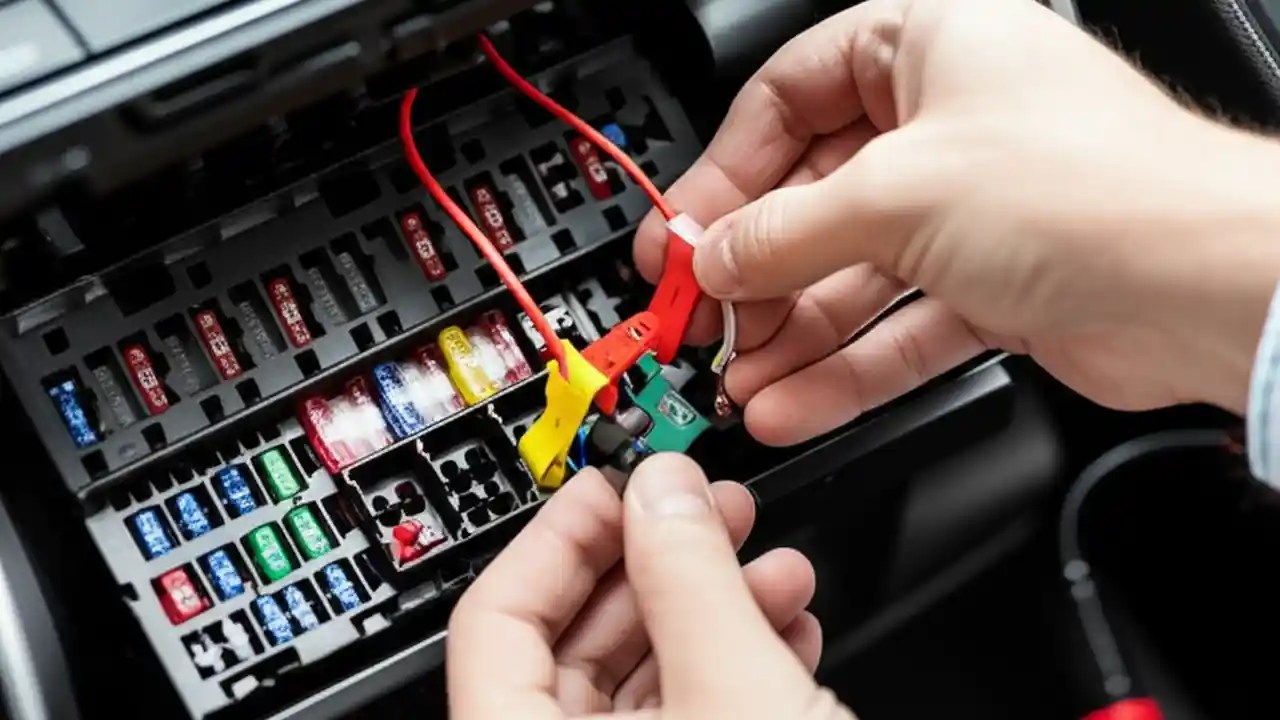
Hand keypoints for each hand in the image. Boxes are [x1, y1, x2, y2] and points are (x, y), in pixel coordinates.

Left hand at [446, 454, 853, 718]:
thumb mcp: (737, 689)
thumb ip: (690, 575)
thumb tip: (662, 490)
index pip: (494, 615)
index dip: (557, 533)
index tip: (615, 485)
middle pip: (575, 638)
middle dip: (657, 558)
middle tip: (705, 507)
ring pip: (645, 675)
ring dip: (712, 604)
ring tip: (768, 562)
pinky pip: (691, 710)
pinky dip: (735, 661)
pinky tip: (784, 625)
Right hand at [636, 0, 1279, 444]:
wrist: (1212, 288)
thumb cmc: (1092, 189)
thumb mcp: (893, 193)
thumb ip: (781, 230)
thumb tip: (711, 255)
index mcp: (926, 46)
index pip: (788, 98)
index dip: (725, 170)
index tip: (680, 233)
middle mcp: (948, 123)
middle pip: (814, 196)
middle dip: (754, 269)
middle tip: (702, 318)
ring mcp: (972, 209)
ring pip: (852, 274)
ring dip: (791, 334)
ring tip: (737, 379)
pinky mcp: (993, 286)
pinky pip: (896, 327)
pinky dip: (845, 369)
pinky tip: (795, 402)